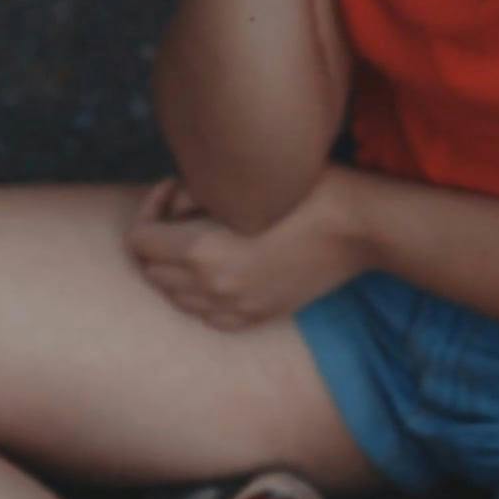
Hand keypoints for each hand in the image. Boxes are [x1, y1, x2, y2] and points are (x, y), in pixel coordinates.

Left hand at [124, 164, 368, 331]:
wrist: (360, 228)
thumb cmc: (308, 188)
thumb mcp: (243, 180)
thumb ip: (195, 194)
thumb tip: (173, 206)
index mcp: (203, 250)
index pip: (138, 241)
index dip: (150, 208)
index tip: (174, 189)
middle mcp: (213, 287)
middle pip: (151, 272)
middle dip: (158, 238)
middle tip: (186, 208)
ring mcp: (235, 308)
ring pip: (175, 298)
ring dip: (176, 268)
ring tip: (203, 235)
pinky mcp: (257, 317)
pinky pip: (205, 316)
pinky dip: (200, 294)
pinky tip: (222, 265)